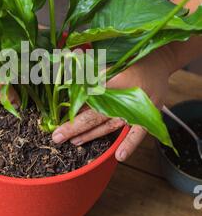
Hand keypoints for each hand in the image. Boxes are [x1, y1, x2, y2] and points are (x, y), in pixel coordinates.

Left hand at [52, 49, 171, 161]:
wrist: (158, 59)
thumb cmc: (129, 59)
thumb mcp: (109, 58)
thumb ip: (89, 70)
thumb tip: (67, 78)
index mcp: (115, 77)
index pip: (89, 94)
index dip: (73, 105)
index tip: (58, 114)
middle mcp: (125, 94)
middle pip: (96, 113)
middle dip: (75, 126)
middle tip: (57, 136)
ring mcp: (137, 107)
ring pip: (110, 124)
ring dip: (91, 135)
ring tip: (74, 142)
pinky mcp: (147, 115)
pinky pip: (137, 133)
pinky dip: (129, 144)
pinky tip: (119, 156)